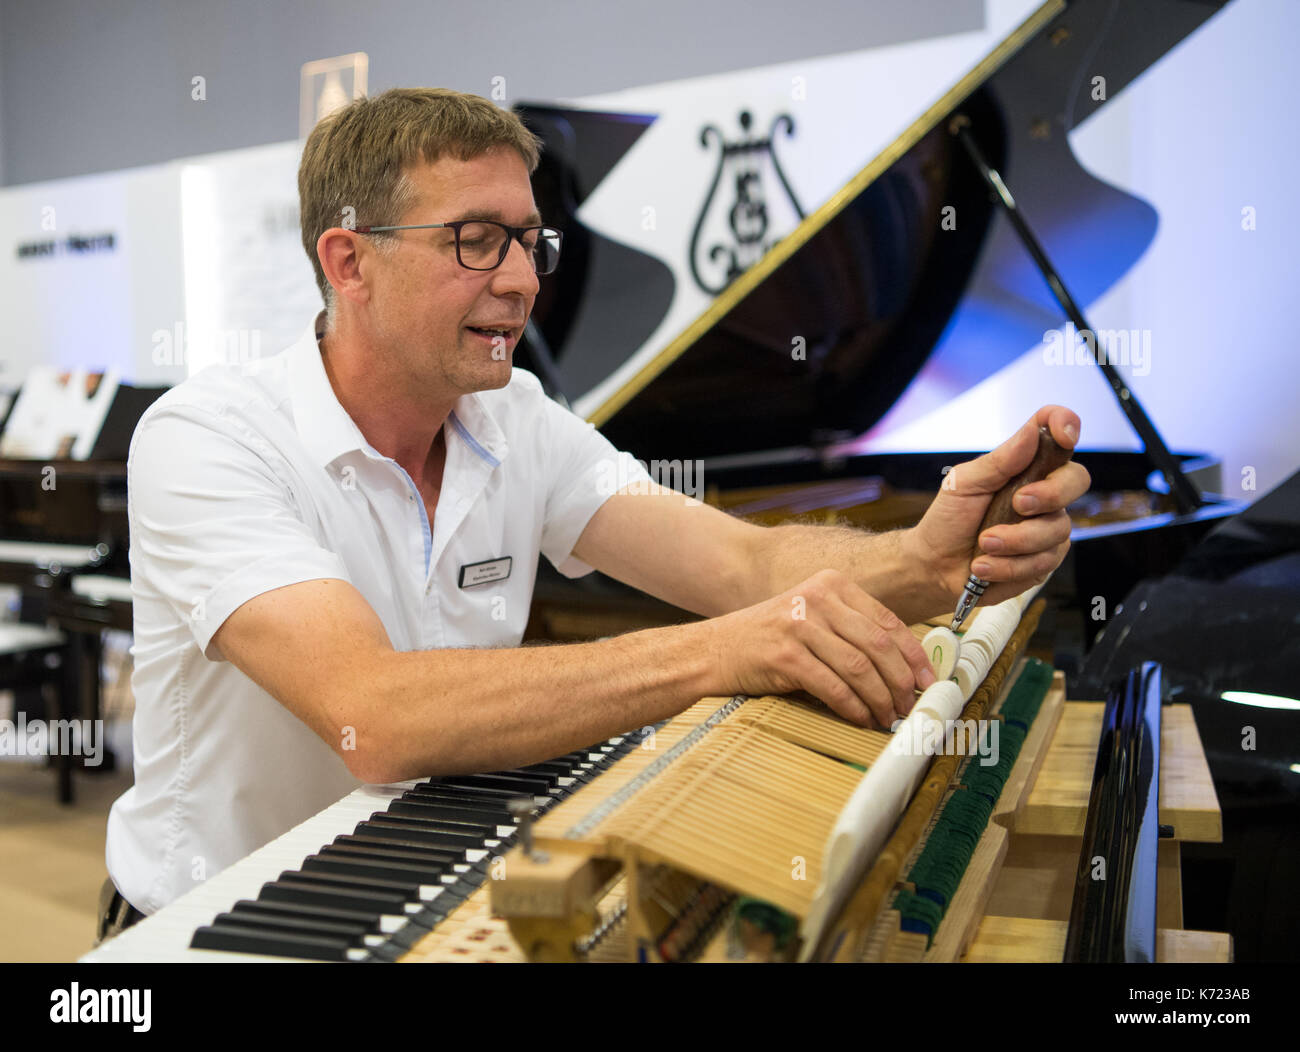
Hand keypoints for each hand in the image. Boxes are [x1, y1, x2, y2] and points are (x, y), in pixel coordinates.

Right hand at [703, 568, 936, 728]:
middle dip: (901, 682)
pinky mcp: (785, 654)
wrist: (714, 650)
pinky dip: (853, 708)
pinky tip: (861, 719)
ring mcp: (799, 624)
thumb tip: (904, 668)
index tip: (929, 682)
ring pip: (859, 668)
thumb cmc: (769, 639)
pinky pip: (833, 686)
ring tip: (888, 718)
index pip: (887, 621)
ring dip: (880, 699)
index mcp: (831, 584)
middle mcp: (817, 598)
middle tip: (911, 707)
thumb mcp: (813, 618)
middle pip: (877, 645)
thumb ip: (852, 632)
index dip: (914, 656)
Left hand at [904, 406, 1091, 608]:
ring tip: (984, 543)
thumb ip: (1000, 461)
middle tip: (1018, 504)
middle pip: (1076, 481)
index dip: (1066, 426)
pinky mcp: (1043, 561)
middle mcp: (1044, 494)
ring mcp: (1047, 528)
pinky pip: (1042, 562)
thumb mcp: (966, 484)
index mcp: (1025, 467)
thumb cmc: (950, 519)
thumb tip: (1032, 431)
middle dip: (1051, 493)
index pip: (1057, 437)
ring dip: (1015, 540)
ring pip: (1057, 529)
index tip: (1063, 434)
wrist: (935, 565)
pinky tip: (984, 565)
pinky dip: (1008, 565)